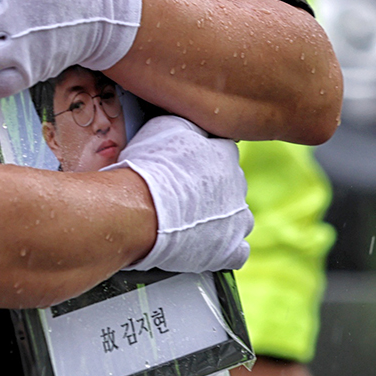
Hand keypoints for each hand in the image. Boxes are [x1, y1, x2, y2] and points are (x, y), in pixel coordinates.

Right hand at [103, 115, 251, 271]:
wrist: (137, 210)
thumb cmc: (147, 169)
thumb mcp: (165, 125)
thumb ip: (189, 124)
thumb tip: (194, 125)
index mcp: (225, 154)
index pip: (223, 151)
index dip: (203, 159)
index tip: (186, 167)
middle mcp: (237, 185)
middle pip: (231, 185)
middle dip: (211, 190)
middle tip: (182, 195)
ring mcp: (236, 220)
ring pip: (237, 217)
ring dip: (221, 218)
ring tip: (192, 221)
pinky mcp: (229, 250)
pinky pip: (238, 251)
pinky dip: (225, 248)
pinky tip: (207, 245)